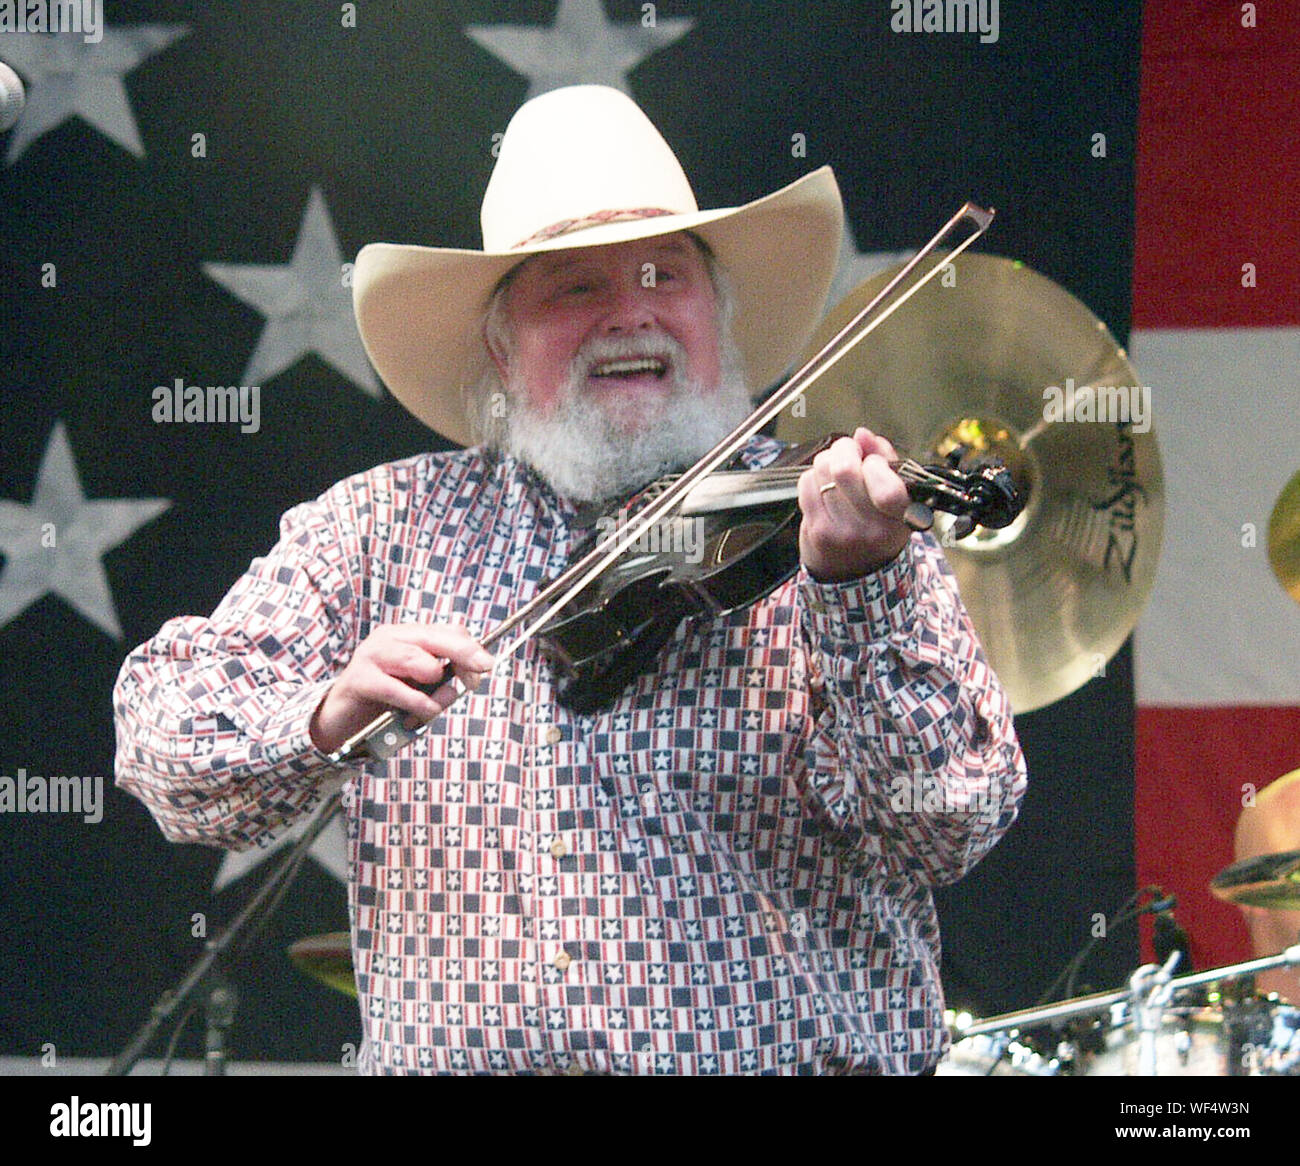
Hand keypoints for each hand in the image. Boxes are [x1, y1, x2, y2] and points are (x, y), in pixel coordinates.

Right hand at [309, 623, 493, 753]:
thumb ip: (441, 683)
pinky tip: (421, 713)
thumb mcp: (419, 689)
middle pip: (437, 639)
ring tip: (435, 704)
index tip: (484, 668)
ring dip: (435, 684)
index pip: (449, 631)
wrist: (339, 720)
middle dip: (463, 654)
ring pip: (418, 660)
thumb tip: (463, 682)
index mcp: (407, 636)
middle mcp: (390, 638)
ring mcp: (372, 655)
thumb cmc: (384, 703)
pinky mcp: (358, 679)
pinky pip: (396, 689)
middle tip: (481, 671)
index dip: (470, 649)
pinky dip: (416, 703)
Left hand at [798, 428, 911, 581]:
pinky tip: (824, 488)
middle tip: (848, 452)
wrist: (854, 573)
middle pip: (844, 469)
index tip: (873, 463)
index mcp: (901, 518)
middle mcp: (871, 529)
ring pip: (822, 470)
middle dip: (845, 449)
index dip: (875, 463)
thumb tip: (863, 435)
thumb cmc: (878, 526)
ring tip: (836, 471)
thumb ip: (886, 460)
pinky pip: (806, 483)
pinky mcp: (816, 530)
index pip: (887, 488)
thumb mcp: (897, 498)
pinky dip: (813, 476)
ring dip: (828, 461)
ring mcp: (841, 532)